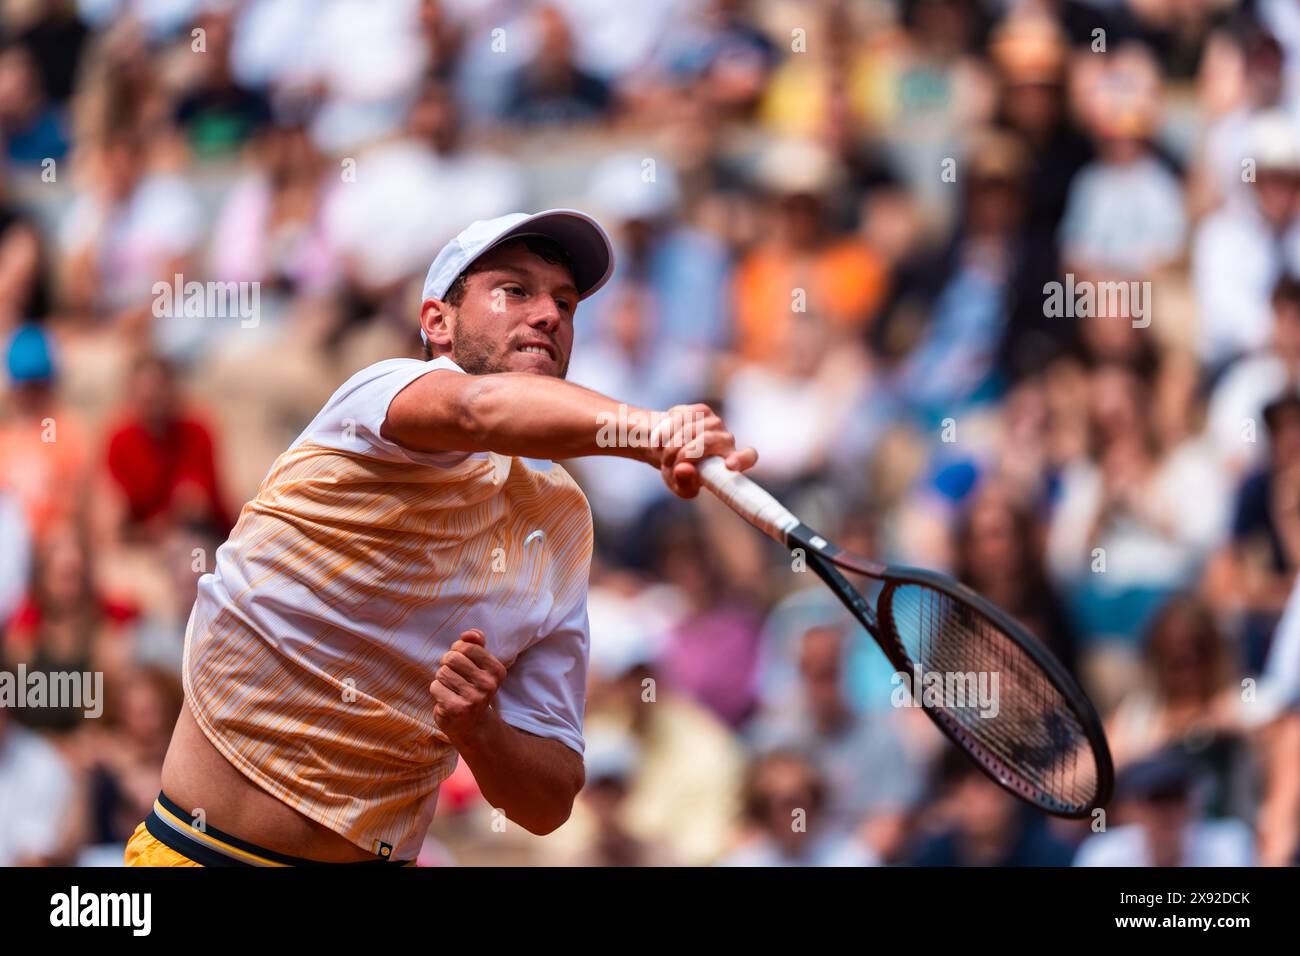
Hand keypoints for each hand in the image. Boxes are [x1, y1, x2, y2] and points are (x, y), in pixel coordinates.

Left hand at [429, 629, 507, 746]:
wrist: (472, 725)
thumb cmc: (472, 688)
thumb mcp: (479, 664)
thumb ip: (476, 644)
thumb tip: (468, 634)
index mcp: (497, 670)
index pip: (466, 646)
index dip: (456, 650)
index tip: (460, 662)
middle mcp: (489, 685)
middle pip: (452, 658)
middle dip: (447, 664)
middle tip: (453, 676)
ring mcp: (474, 698)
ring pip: (442, 672)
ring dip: (441, 679)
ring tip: (451, 689)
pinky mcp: (458, 709)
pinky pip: (436, 686)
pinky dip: (436, 691)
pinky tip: (446, 699)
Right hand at [648, 403, 757, 498]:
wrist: (666, 448)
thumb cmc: (678, 472)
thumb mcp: (680, 486)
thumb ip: (685, 483)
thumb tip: (684, 469)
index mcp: (731, 462)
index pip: (748, 457)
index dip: (741, 459)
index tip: (729, 465)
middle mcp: (727, 440)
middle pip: (708, 442)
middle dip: (684, 453)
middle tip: (669, 463)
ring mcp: (715, 423)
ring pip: (690, 430)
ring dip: (671, 444)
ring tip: (666, 455)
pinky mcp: (701, 410)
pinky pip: (680, 418)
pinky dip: (667, 431)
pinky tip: (665, 439)